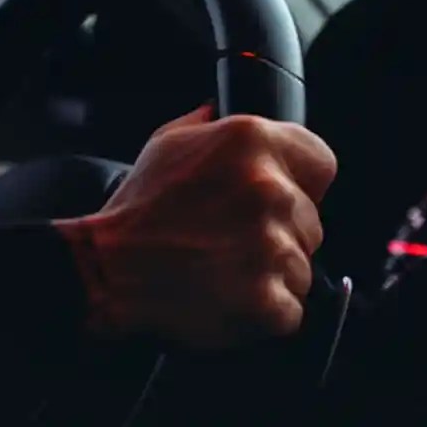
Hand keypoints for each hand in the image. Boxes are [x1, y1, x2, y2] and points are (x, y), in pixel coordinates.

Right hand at [55, 104, 336, 348]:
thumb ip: (207, 125)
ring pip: (302, 268)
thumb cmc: (134, 214)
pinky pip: (290, 309)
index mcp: (253, 143)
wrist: (105, 273)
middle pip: (310, 221)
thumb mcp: (166, 144)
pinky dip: (265, 313)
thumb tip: (219, 113)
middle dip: (279, 235)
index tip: (277, 201)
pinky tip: (229, 298)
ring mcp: (272, 246)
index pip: (321, 163)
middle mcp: (270, 190)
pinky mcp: (267, 298)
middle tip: (231, 242)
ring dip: (271, 275)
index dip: (301, 185)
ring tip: (225, 272)